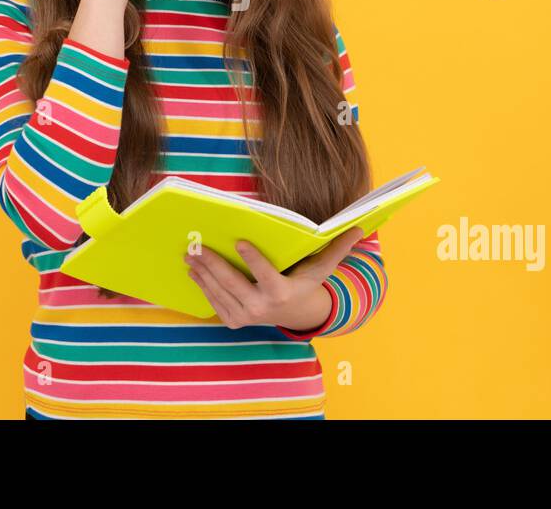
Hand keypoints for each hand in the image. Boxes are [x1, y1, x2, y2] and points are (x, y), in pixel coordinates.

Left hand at [182, 226, 366, 329]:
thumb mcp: (321, 268)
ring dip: (202, 274)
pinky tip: (195, 271)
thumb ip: (337, 249)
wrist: (295, 314)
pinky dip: (203, 287)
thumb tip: (359, 229)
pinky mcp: (235, 321)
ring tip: (190, 255)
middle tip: (197, 247)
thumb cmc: (306, 283)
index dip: (252, 259)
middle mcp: (262, 308)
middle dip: (213, 264)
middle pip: (233, 284)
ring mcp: (246, 317)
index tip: (239, 241)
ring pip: (219, 292)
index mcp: (282, 292)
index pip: (265, 275)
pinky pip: (215, 303)